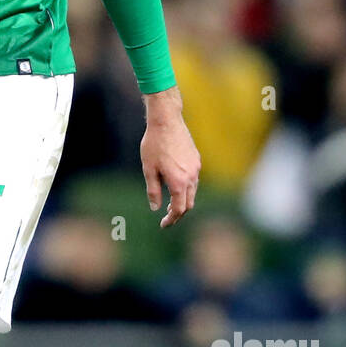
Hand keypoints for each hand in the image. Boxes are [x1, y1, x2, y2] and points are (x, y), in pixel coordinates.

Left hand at [140, 86, 200, 228]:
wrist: (167, 121)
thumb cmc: (154, 144)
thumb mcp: (149, 170)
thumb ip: (153, 191)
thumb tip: (156, 208)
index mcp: (179, 182)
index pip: (179, 209)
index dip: (171, 220)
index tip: (163, 225)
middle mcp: (191, 177)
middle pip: (188, 203)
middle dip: (178, 213)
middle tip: (166, 217)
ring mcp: (196, 168)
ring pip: (193, 192)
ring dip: (182, 200)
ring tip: (169, 203)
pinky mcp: (196, 160)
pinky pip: (194, 180)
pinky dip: (186, 188)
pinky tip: (175, 185)